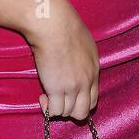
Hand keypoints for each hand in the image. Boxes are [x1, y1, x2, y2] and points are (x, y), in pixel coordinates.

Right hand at [25, 0, 100, 120]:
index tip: (68, 98)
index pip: (93, 100)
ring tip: (48, 97)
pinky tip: (43, 97)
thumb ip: (84, 60)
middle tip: (58, 101)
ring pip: (68, 113)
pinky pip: (54, 111)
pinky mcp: (57, 89)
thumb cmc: (65, 27)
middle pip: (83, 112)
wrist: (54, 25)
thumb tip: (76, 67)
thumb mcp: (85, 44)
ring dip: (57, 109)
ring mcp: (73, 86)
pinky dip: (47, 108)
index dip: (80, 103)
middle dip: (70, 111)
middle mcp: (87, 81)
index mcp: (95, 70)